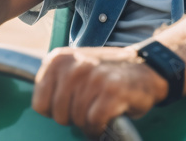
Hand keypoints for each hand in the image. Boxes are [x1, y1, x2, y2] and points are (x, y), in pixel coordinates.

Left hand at [32, 46, 167, 138]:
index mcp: (58, 59)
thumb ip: (56, 81)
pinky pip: (94, 122)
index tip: (71, 104)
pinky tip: (107, 118)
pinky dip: (99, 127)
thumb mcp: (75, 67)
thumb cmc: (107, 74)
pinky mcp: (111, 91)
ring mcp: (93, 77)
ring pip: (77, 119)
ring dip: (89, 122)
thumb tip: (41, 107)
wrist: (146, 68)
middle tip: (89, 107)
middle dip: (73, 118)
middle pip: (59, 115)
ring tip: (100, 109)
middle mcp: (74, 65)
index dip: (55, 111)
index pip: (39, 104)